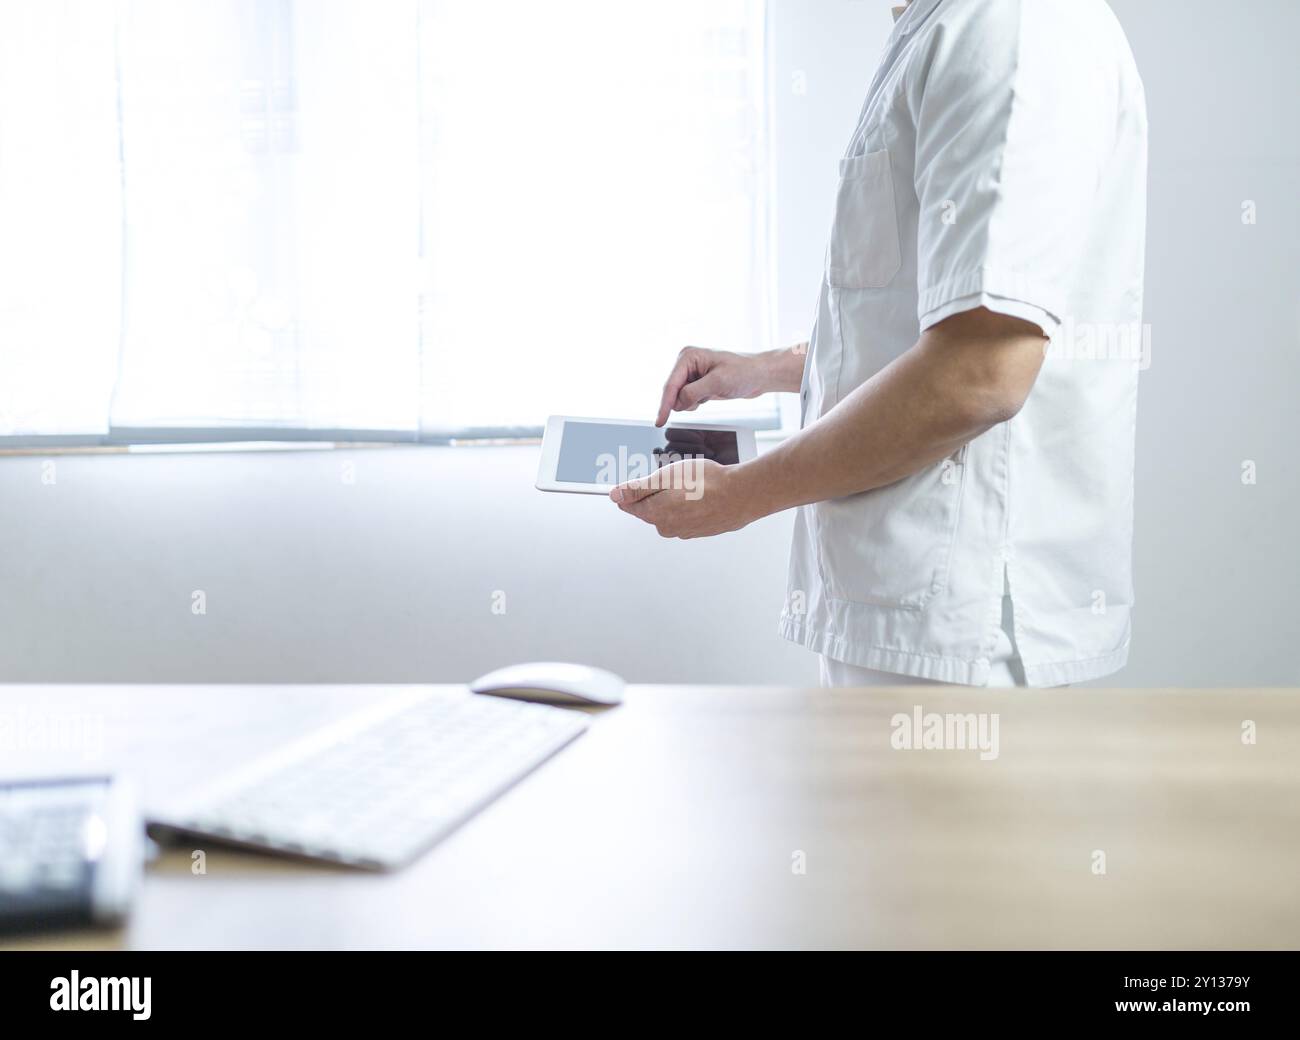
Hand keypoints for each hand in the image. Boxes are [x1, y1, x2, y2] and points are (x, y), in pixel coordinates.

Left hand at [610, 459, 761, 538]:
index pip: (629, 504)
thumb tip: (614, 494)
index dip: (631, 490)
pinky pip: (686, 515)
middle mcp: (667, 527)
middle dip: (657, 492)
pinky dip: (690, 505)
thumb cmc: (706, 484)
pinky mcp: (699, 530)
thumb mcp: (665, 478)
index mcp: (654, 514)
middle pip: (650, 507)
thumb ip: (637, 488)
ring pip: (669, 511)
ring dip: (675, 498)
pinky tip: (702, 494)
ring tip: (692, 484)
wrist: (741, 495)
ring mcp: (684, 531)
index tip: (639, 481)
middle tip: (674, 477)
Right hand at [655, 347, 773, 425]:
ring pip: (679, 398)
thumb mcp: (718, 382)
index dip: (664, 405)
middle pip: (672, 391)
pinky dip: (697, 402)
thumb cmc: (743, 372)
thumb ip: (694, 392)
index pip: (670, 385)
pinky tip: (711, 395)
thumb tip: (677, 404)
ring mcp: (692, 373)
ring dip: (692, 402)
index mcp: (688, 356)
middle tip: (704, 399)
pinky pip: (688, 399)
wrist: (760, 374)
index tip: (659, 422)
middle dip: (684, 401)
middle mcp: (687, 363)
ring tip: (712, 393)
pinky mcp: (697, 382)